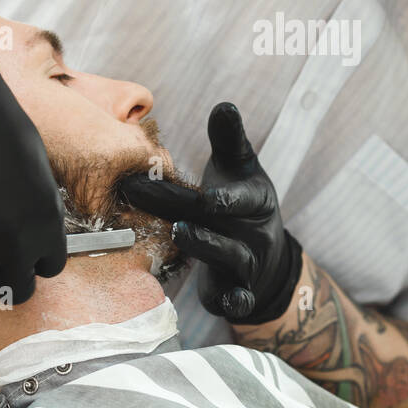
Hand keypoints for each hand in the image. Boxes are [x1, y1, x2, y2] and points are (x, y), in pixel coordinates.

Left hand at [119, 102, 300, 324]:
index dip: (219, 193)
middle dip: (182, 205)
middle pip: (217, 220)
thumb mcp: (241, 170)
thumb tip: (224, 104)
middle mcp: (251, 231)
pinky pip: (238, 298)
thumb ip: (229, 141)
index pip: (234, 195)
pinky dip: (234, 302)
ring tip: (179, 232)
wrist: (267, 253)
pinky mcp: (237, 290)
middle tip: (140, 192)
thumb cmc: (240, 202)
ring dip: (205, 246)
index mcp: (253, 199)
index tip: (197, 187)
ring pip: (228, 258)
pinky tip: (224, 303)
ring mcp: (246, 263)